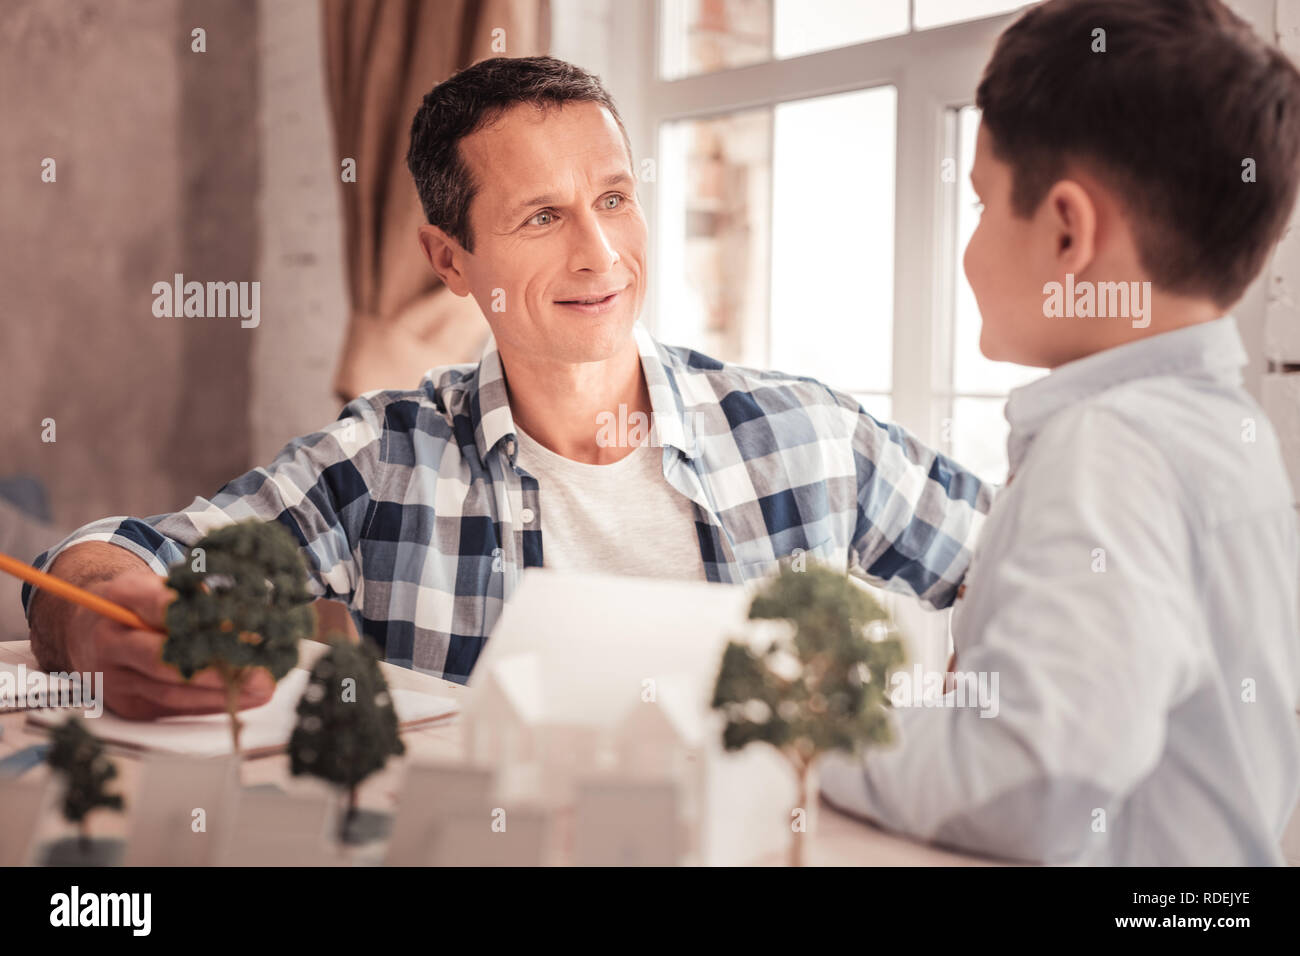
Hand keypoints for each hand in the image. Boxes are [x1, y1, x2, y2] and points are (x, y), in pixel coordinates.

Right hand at [66, 570, 274, 719]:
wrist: (94, 629)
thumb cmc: (145, 605)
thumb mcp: (168, 586)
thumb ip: (200, 602)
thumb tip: (243, 629)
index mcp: (123, 596)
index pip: (165, 608)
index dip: (206, 623)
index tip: (245, 633)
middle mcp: (110, 639)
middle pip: (165, 659)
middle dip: (218, 670)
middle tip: (260, 674)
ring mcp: (113, 677)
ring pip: (171, 691)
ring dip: (220, 694)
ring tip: (260, 689)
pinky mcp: (126, 705)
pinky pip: (172, 708)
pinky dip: (209, 705)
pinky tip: (240, 699)